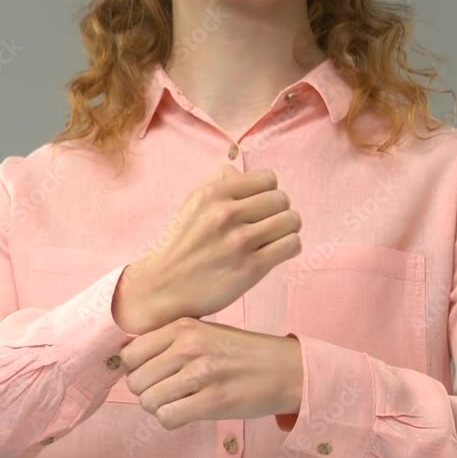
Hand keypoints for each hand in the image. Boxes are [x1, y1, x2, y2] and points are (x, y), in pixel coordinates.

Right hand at [113, 164, 301, 333]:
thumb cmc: (182, 245)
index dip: (268, 192)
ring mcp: (239, 241)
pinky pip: (291, 245)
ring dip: (288, 230)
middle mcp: (226, 214)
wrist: (164, 286)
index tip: (260, 207)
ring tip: (275, 239)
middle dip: (280, 211)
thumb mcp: (192, 206)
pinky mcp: (250, 268)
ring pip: (291, 221)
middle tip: (268, 225)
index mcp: (213, 193)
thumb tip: (236, 171)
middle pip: (282, 199)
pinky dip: (290, 248)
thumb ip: (218, 185)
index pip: (267, 179)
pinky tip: (277, 253)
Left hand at [120, 317, 303, 429]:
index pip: (129, 353)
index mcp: (183, 326)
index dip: (136, 370)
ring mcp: (201, 373)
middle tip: (167, 392)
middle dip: (147, 392)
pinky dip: (173, 420)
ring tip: (179, 402)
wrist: (286, 369)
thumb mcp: (205, 331)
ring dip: (160, 408)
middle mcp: (188, 346)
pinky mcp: (214, 400)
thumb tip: (131, 361)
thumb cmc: (243, 352)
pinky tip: (188, 412)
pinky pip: (168, 417)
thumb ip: (171, 341)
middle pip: (136, 381)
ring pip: (149, 401)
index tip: (152, 375)